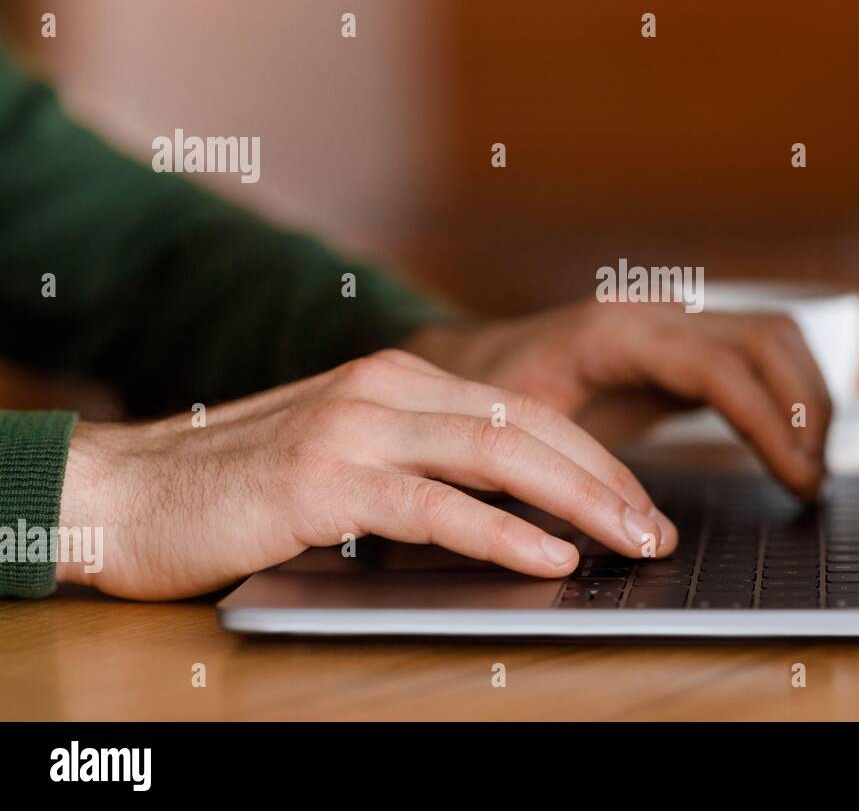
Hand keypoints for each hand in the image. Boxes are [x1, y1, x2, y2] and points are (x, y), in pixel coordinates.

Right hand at [57, 350, 675, 599]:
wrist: (124, 492)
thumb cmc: (235, 486)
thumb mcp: (342, 457)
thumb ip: (416, 465)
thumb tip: (506, 508)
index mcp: (395, 378)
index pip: (519, 411)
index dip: (589, 456)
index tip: (635, 499)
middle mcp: (384, 388)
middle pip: (526, 426)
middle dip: (605, 478)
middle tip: (657, 526)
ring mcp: (354, 426)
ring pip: (497, 454)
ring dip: (579, 501)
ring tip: (633, 540)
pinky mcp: (324, 479)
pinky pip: (436, 507)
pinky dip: (503, 533)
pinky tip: (550, 556)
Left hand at [404, 301, 831, 496]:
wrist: (470, 363)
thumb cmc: (487, 400)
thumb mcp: (516, 435)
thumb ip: (573, 471)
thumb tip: (642, 531)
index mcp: (614, 333)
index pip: (718, 365)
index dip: (768, 420)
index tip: (796, 474)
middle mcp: (653, 312)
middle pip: (767, 337)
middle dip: (804, 407)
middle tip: (810, 480)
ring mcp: (673, 319)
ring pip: (774, 337)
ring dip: (806, 398)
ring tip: (807, 468)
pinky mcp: (684, 342)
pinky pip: (756, 355)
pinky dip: (785, 395)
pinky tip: (787, 447)